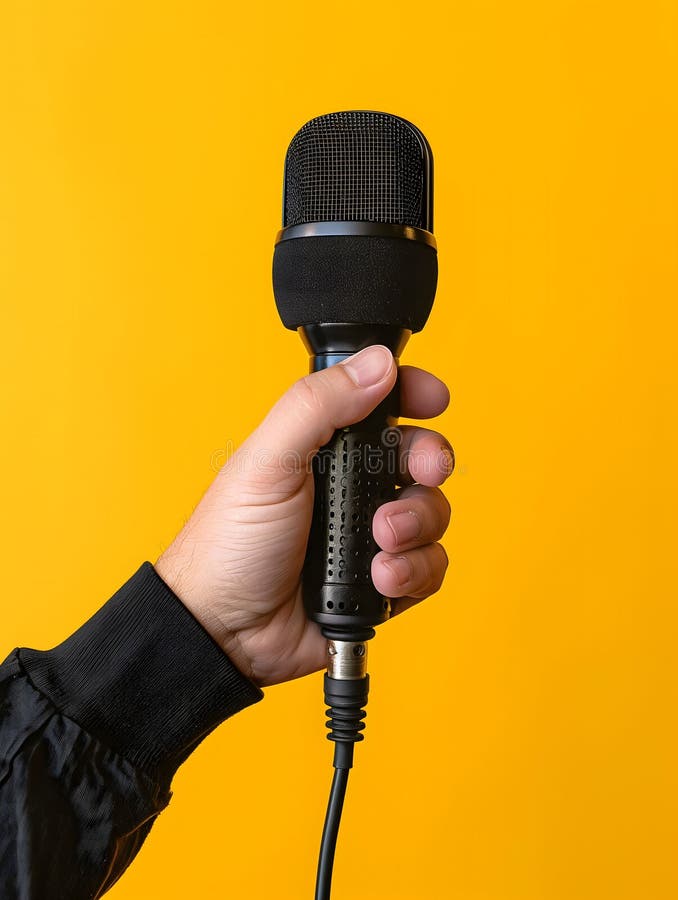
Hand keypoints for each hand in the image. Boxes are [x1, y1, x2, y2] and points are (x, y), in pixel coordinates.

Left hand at [155, 345, 452, 686]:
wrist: (224, 630)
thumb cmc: (230, 542)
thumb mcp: (268, 460)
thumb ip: (319, 405)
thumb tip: (377, 362)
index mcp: (324, 448)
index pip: (381, 405)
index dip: (413, 395)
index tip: (433, 398)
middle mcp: (352, 487)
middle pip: (420, 457)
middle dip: (429, 461)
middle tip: (422, 470)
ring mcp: (369, 535)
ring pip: (432, 512)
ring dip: (417, 523)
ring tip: (380, 540)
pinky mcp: (383, 583)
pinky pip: (428, 566)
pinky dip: (414, 570)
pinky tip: (380, 578)